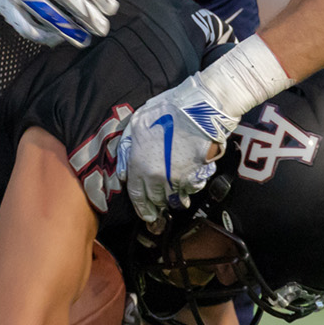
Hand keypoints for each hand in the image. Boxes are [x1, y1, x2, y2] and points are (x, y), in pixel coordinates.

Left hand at [115, 74, 233, 224]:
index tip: (145, 214)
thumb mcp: (137, 123)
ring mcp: (178, 178)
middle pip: (155, 200)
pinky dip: (188, 190)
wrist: (199, 110)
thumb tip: (125, 170)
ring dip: (173, 201)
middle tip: (157, 212)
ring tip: (174, 202)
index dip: (140, 207)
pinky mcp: (196, 176)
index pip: (137, 195)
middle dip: (155, 207)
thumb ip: (128, 148)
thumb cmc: (166, 111)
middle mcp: (157, 177)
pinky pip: (190, 190)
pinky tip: (188, 187)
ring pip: (174, 198)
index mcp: (140, 165)